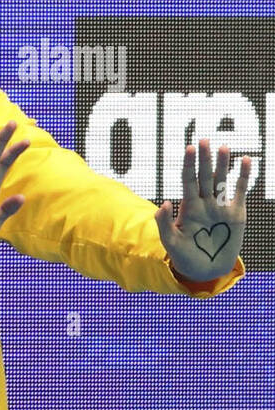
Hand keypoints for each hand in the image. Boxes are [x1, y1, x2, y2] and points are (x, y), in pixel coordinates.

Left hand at [156, 139, 249, 281]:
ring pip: (222, 180)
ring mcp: (221, 207)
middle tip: (203, 140)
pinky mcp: (236, 214)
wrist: (205, 269)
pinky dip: (243, 176)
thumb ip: (164, 223)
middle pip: (204, 176)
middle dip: (204, 159)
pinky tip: (245, 160)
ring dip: (223, 164)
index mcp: (188, 207)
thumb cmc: (183, 255)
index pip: (188, 180)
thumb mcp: (170, 242)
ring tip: (223, 146)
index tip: (189, 148)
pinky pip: (240, 191)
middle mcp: (205, 203)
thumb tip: (164, 202)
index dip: (189, 164)